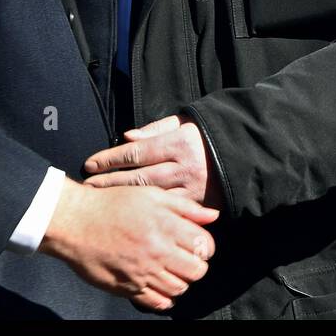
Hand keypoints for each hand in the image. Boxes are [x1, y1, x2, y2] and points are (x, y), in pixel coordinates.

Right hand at [39, 178, 216, 311]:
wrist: (76, 221)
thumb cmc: (113, 204)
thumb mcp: (152, 195)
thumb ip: (186, 207)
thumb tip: (214, 216)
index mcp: (167, 226)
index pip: (205, 246)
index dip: (206, 246)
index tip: (197, 244)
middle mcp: (158, 251)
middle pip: (197, 271)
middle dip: (197, 265)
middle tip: (186, 259)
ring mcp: (143, 272)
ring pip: (180, 288)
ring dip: (181, 281)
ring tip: (172, 270)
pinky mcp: (128, 288)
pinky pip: (157, 302)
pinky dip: (164, 298)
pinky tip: (160, 285)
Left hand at [84, 115, 223, 208]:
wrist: (247, 155)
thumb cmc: (210, 135)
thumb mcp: (186, 122)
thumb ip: (156, 129)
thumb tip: (127, 137)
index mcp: (180, 142)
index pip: (137, 151)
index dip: (111, 158)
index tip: (90, 163)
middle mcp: (184, 167)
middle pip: (138, 177)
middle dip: (109, 181)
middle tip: (87, 186)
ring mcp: (191, 189)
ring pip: (149, 196)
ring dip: (122, 198)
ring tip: (100, 200)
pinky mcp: (198, 205)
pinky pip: (167, 211)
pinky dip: (146, 212)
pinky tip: (129, 213)